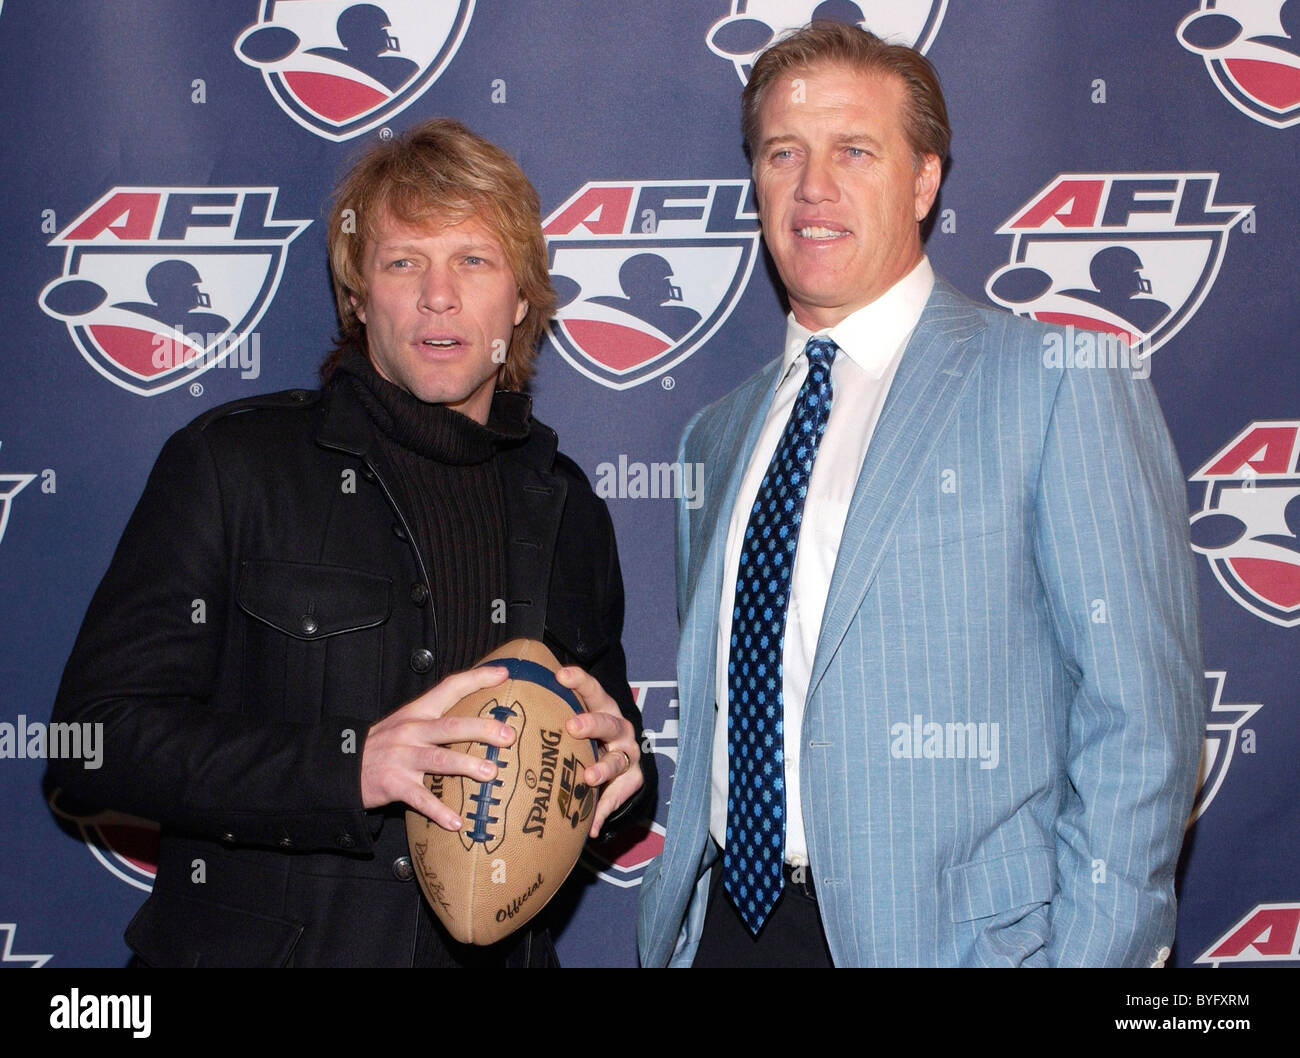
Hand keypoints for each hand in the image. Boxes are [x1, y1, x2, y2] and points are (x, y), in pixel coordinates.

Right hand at [360, 665, 513, 830]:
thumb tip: (479, 719)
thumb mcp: (406, 723)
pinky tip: (457, 822)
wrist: (341, 767)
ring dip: (466, 765)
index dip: (477, 678)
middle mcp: (411, 731)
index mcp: (417, 712)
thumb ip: (436, 719)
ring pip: (439, 759)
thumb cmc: (383, 745)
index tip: (504, 674)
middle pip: (451, 726)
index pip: (450, 688)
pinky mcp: (394, 784)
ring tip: (491, 773)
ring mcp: (402, 757)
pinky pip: (420, 799)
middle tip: (508, 735)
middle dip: (482, 729)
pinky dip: (439, 811)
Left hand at [556, 665, 642, 837]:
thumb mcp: (575, 720)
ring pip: (617, 759)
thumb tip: (508, 702)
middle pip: (608, 722)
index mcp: (603, 708)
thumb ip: (551, 714)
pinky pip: (619, 795)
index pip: (592, 690)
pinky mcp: (633, 778)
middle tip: (573, 726)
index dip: (579, 680)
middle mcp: (619, 728)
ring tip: (589, 777)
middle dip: (592, 723)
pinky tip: (590, 826)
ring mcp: (628, 754)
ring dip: (603, 768)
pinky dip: (604, 810)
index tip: (560, 675)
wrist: (621, 759)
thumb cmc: (586, 736)